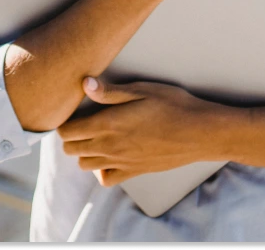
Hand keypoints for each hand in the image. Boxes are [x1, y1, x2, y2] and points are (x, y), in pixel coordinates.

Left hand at [56, 76, 221, 185]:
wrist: (200, 132)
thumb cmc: (173, 105)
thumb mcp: (141, 90)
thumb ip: (110, 91)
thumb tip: (84, 83)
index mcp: (108, 124)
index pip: (67, 131)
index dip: (64, 121)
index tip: (73, 111)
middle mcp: (110, 147)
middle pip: (71, 149)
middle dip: (70, 136)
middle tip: (82, 121)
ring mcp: (121, 162)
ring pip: (84, 165)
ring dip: (84, 152)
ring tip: (95, 137)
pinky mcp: (134, 172)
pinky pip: (106, 180)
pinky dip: (101, 170)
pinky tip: (110, 156)